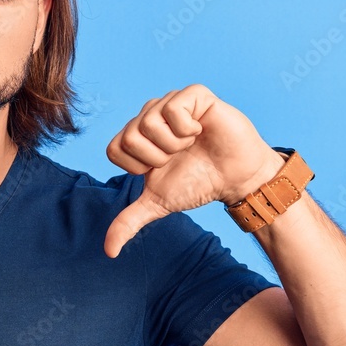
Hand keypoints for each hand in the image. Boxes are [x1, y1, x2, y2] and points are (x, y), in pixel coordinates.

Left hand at [103, 84, 284, 257]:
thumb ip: (129, 221)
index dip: (138, 165)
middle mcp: (150, 115)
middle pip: (131, 136)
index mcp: (136, 136)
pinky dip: (186, 128)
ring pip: (149, 122)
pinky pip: (173, 107)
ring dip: (173, 143)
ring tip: (190, 144)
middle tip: (178, 157)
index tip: (160, 168)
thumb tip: (108, 251)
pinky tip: (200, 131)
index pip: (115, 149)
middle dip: (157, 156)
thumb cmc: (198, 184)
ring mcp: (171, 102)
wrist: (236, 179)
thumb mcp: (159, 203)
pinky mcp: (194, 94)